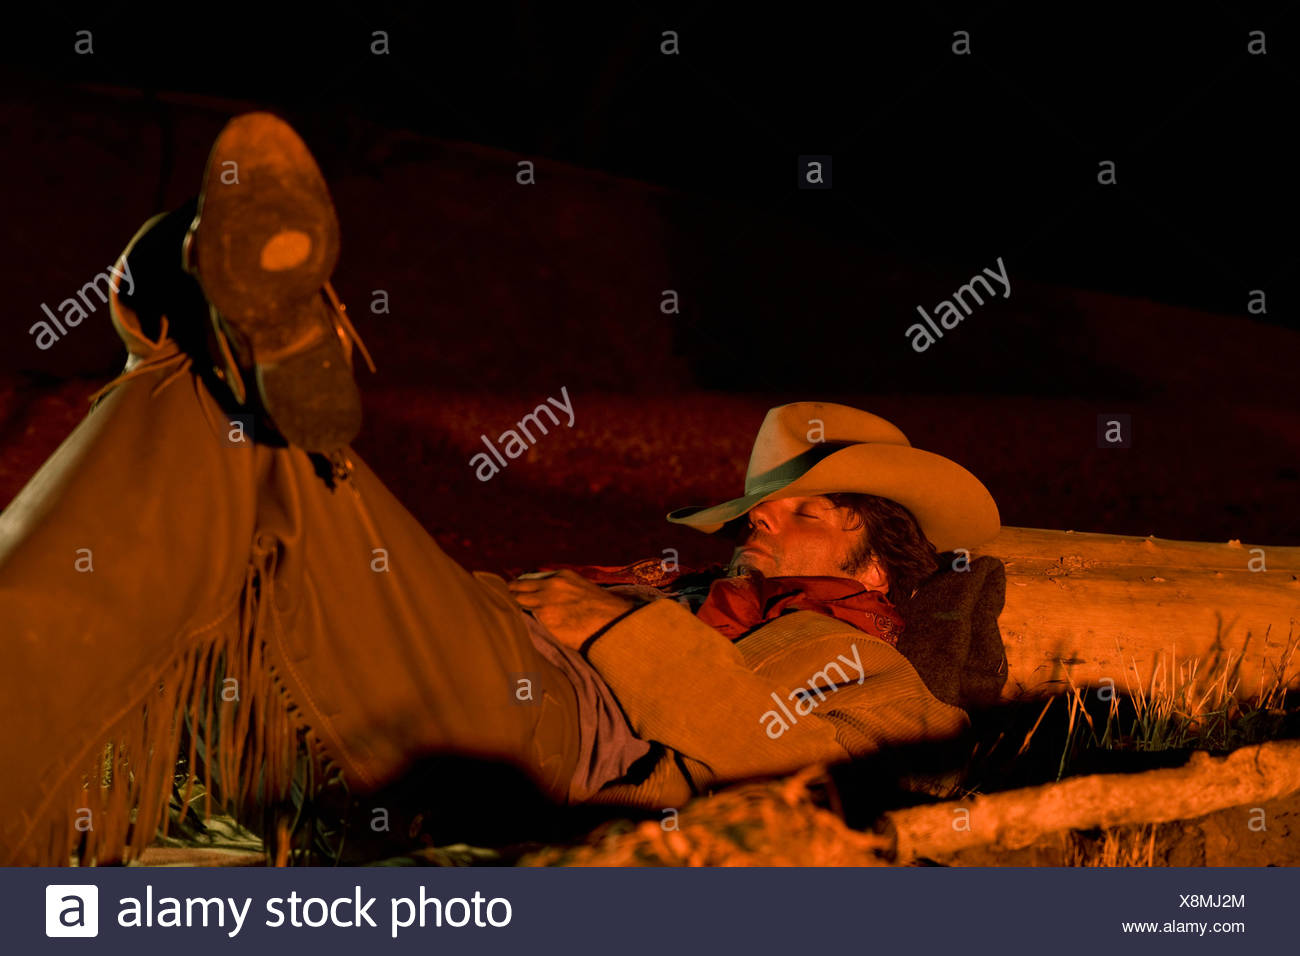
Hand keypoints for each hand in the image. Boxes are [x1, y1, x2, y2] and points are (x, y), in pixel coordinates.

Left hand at [507, 569, 634, 648]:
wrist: (614, 623)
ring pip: (515, 603)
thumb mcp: (582, 589)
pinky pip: (522, 619)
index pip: (527, 581)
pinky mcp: (544, 619)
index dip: (516, 589)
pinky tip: (508, 628)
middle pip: (516, 589)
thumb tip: (548, 600)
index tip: (509, 595)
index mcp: (560, 577)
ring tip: (498, 618)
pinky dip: (515, 622)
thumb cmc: (602, 611)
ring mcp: (545, 602)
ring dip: (508, 611)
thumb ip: (562, 591)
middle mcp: (550, 586)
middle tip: (495, 606)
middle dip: (507, 598)